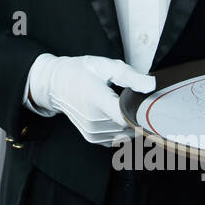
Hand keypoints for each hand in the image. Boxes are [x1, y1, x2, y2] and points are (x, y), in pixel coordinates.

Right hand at [39, 55, 154, 145]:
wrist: (54, 84)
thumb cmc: (79, 72)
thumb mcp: (104, 65)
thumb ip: (129, 75)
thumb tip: (150, 85)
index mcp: (96, 98)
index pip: (125, 117)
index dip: (141, 113)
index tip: (147, 105)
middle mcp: (93, 119)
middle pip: (129, 126)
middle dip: (138, 115)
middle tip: (134, 100)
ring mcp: (91, 130)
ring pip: (125, 134)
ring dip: (130, 123)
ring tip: (122, 106)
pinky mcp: (92, 137)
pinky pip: (117, 139)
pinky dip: (121, 130)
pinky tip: (116, 116)